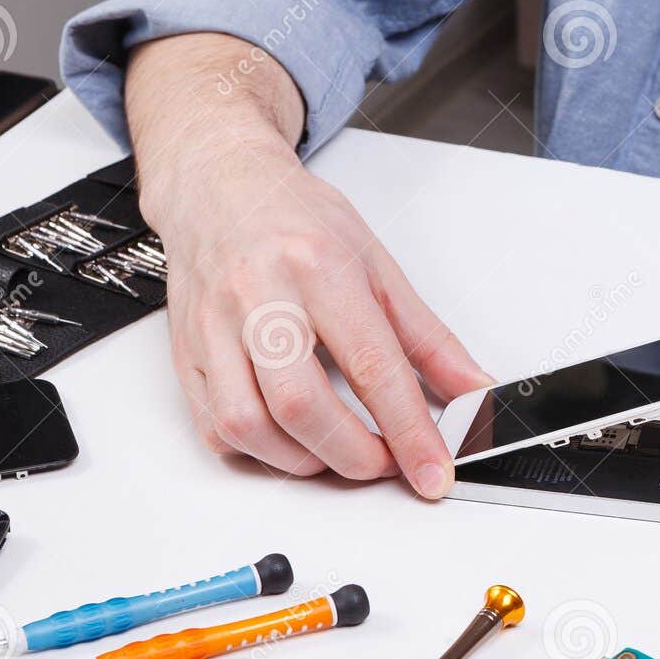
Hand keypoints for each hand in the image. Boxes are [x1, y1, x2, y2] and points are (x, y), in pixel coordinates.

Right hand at [127, 34, 488, 497]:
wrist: (218, 186)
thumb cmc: (297, 222)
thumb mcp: (380, 266)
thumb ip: (430, 339)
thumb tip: (473, 393)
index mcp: (319, 267)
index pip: (373, 366)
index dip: (409, 431)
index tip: (433, 472)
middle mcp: (259, 295)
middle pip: (301, 405)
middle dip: (353, 455)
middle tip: (385, 462)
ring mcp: (213, 326)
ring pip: (248, 424)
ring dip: (305, 461)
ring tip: (341, 453)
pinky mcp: (186, 352)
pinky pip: (215, 427)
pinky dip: (260, 452)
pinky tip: (292, 441)